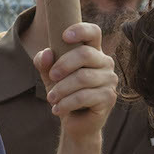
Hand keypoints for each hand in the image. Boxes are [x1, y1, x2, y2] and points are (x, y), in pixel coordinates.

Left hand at [35, 21, 116, 141]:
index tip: (63, 36)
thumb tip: (46, 53)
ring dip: (62, 89)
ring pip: (83, 78)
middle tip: (52, 76)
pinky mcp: (109, 98)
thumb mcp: (50, 76)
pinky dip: (67, 103)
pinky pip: (85, 96)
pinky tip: (57, 109)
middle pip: (85, 54)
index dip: (80, 30)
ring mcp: (109, 80)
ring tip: (51, 98)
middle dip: (63, 65)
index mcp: (93, 51)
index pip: (93, 32)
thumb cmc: (65, 94)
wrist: (75, 123)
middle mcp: (105, 62)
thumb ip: (44, 63)